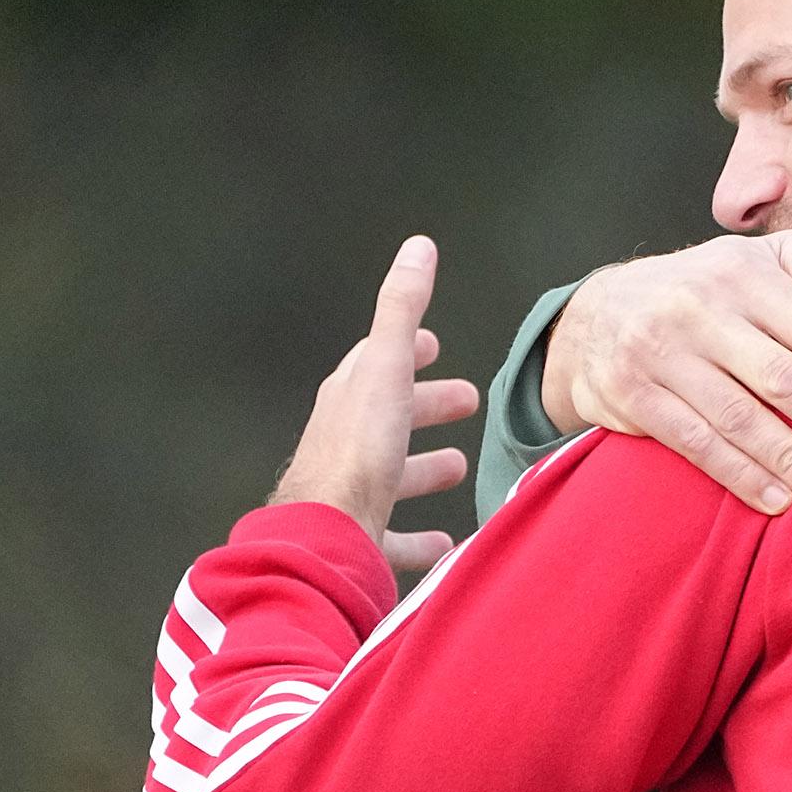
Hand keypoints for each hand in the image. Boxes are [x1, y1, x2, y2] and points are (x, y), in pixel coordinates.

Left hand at [271, 236, 481, 569]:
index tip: (434, 344)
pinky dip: (421, 535)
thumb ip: (402, 310)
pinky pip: (393, 535)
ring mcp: (348, 493)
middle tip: (466, 401)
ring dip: (423, 468)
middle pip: (388, 418)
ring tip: (459, 467)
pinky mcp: (358, 539)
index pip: (377, 363)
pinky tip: (449, 543)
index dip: (408, 350)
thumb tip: (417, 248)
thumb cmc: (358, 451)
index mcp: (349, 400)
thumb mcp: (387, 369)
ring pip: (390, 476)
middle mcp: (343, 444)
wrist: (325, 535)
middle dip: (425, 406)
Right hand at [543, 230, 791, 513]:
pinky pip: (695, 442)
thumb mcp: (762, 260)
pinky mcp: (631, 395)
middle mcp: (699, 309)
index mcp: (743, 273)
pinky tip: (779, 500)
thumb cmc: (708, 290)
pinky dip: (740, 475)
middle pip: (785, 378)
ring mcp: (660, 353)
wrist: (597, 314)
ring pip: (740, 417)